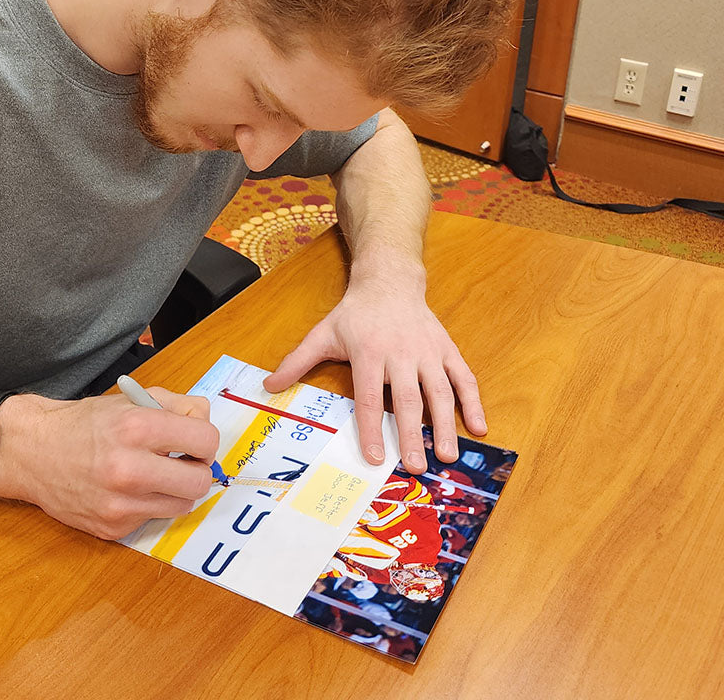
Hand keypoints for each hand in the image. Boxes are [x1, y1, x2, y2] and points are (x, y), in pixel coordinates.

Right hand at [0, 388, 219, 539]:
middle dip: (198, 469)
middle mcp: (128, 468)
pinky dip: (149, 504)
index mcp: (135, 428)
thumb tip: (206, 418)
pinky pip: (152, 519)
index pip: (204, 440)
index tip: (194, 440)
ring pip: (182, 505)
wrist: (33, 452)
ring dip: (176, 489)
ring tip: (156, 474)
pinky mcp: (112, 528)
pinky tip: (129, 489)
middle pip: (199, 481)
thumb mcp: (130, 399)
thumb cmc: (84, 423)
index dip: (204, 439)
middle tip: (183, 461)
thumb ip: (175, 404)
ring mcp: (119, 504)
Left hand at [262, 275, 486, 474]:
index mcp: (368, 352)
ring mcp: (427, 352)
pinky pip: (463, 377)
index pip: (368, 397)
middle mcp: (400, 353)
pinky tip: (479, 427)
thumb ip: (297, 361)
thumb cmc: (355, 314)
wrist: (389, 282)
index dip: (370, 428)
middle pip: (406, 400)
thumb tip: (268, 385)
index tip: (374, 457)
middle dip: (411, 435)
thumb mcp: (322, 333)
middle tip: (416, 466)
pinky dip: (474, 402)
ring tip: (448, 456)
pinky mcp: (446, 349)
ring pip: (439, 392)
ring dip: (445, 425)